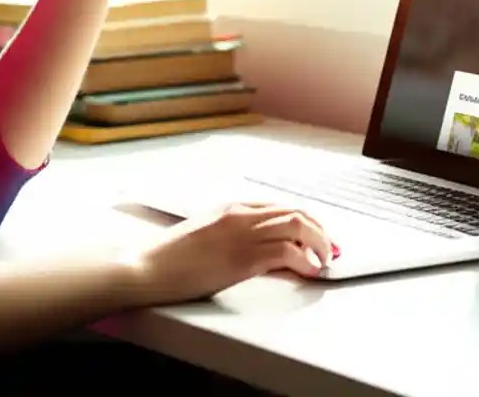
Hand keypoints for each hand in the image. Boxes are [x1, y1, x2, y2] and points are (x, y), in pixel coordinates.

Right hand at [132, 203, 336, 303]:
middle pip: (295, 213)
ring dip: (319, 243)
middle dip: (320, 229)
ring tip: (324, 260)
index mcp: (231, 208)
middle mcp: (241, 216)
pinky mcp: (242, 258)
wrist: (147, 267)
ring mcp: (242, 235)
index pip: (280, 207)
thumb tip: (255, 247)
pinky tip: (309, 270)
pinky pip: (286, 252)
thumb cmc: (169, 257)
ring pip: (297, 226)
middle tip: (330, 248)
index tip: (317, 235)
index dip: (305, 220)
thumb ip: (230, 234)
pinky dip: (305, 260)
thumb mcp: (204, 234)